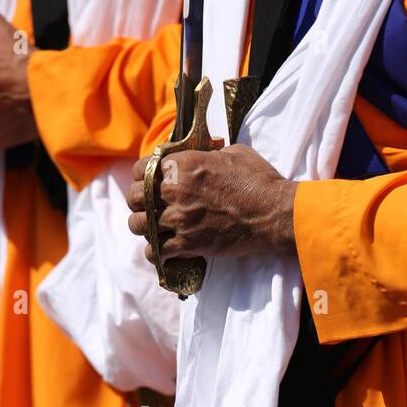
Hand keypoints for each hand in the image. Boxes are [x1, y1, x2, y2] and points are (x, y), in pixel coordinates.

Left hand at [126, 143, 297, 262]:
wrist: (273, 213)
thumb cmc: (258, 180)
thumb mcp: (231, 153)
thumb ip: (207, 153)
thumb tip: (200, 154)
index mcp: (182, 164)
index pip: (140, 170)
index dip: (140, 177)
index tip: (145, 184)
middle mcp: (175, 190)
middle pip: (133, 198)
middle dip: (137, 203)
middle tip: (145, 208)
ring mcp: (180, 219)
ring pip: (139, 226)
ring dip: (143, 228)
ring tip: (151, 229)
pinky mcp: (188, 244)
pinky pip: (155, 252)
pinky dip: (154, 253)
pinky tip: (162, 250)